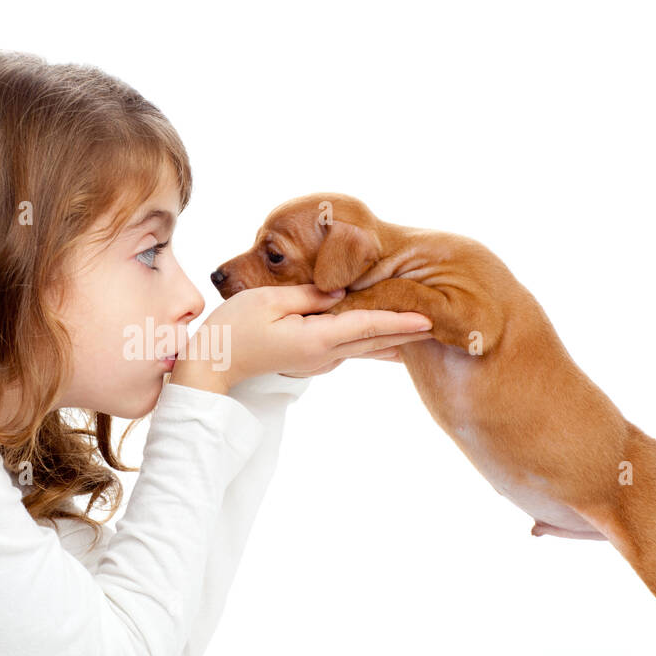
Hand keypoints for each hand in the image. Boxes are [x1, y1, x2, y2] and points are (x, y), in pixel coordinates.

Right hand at [170, 284, 432, 390]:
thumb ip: (309, 295)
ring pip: (365, 346)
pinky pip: (350, 347)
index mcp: (317, 339)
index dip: (400, 320)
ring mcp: (319, 361)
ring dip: (393, 338)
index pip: (367, 326)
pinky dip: (371, 338)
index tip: (429, 319)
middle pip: (375, 340)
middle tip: (443, 324)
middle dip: (408, 332)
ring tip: (423, 331)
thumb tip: (341, 290)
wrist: (212, 365)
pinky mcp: (312, 359)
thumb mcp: (269, 301)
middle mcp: (325, 354)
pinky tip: (385, 335)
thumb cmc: (234, 329)